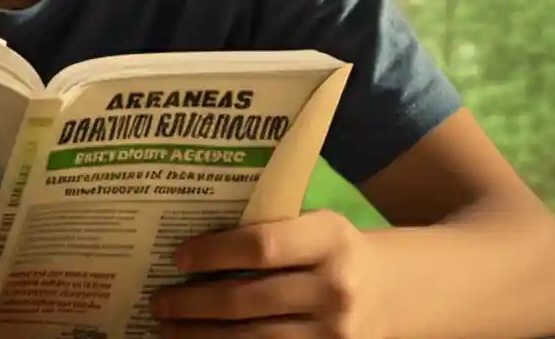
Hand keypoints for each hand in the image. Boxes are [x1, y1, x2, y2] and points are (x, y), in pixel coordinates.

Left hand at [150, 210, 391, 338]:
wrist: (396, 290)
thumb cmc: (333, 251)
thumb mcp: (315, 226)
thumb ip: (268, 229)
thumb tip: (191, 245)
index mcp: (329, 238)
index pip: (262, 246)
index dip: (214, 253)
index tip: (177, 257)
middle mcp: (336, 287)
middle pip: (248, 300)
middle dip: (194, 304)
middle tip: (158, 302)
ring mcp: (336, 332)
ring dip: (202, 337)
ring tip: (168, 330)